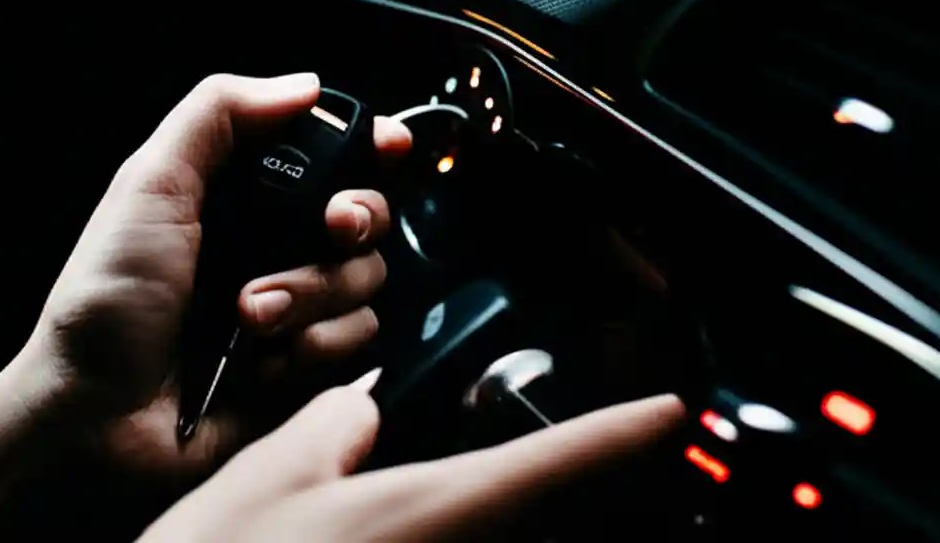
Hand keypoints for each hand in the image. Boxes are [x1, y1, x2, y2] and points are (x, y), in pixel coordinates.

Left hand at [24, 73, 410, 479]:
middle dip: (354, 218)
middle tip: (329, 226)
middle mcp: (274, 246)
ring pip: (367, 279)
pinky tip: (261, 360)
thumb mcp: (149, 185)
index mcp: (238, 196)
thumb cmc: (107, 302)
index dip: (370, 147)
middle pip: (366, 213)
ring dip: (312, 292)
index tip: (388, 147)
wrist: (97, 420)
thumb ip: (218, 115)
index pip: (327, 154)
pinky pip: (358, 340)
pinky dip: (313, 346)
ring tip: (247, 315)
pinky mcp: (309, 366)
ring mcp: (295, 308)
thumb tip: (306, 85)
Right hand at [139, 379, 685, 541]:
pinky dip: (509, 530)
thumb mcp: (263, 483)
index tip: (676, 409)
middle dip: (623, 490)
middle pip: (572, 519)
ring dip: (568, 518)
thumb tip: (352, 409)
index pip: (561, 456)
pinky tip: (462, 519)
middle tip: (646, 458)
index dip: (627, 428)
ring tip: (592, 492)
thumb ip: (322, 436)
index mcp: (433, 508)